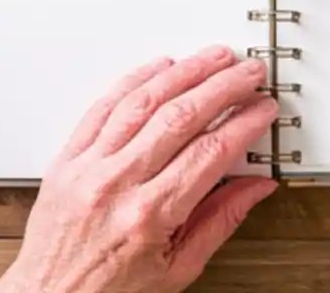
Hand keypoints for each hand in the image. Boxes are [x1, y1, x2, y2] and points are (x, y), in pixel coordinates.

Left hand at [0, 47, 279, 292]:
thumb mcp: (178, 270)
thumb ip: (219, 221)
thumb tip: (256, 187)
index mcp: (150, 216)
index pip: (210, 152)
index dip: (244, 123)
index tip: (263, 109)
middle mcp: (117, 185)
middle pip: (181, 117)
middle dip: (223, 87)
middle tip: (248, 73)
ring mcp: (88, 167)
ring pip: (142, 102)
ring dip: (183, 72)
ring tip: (212, 58)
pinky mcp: (66, 159)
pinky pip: (102, 107)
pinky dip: (133, 81)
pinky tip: (158, 68)